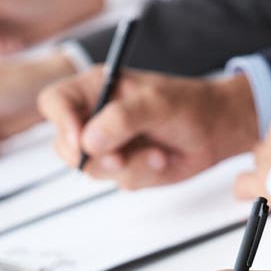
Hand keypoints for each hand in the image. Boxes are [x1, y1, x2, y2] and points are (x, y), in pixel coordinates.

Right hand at [38, 69, 257, 187]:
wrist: (215, 131)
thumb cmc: (188, 105)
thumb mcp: (156, 103)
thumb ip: (121, 119)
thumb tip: (88, 142)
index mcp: (95, 88)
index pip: (54, 102)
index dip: (61, 123)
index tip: (80, 141)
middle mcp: (95, 117)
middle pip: (65, 146)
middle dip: (95, 157)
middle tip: (120, 159)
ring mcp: (108, 145)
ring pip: (94, 169)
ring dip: (129, 167)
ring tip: (159, 153)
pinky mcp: (124, 168)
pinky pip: (120, 181)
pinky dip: (143, 174)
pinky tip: (162, 159)